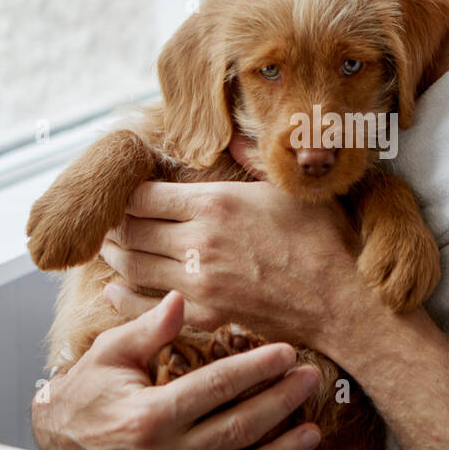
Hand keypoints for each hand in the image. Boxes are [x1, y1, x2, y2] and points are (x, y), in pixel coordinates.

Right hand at [31, 291, 322, 449]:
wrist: (57, 441)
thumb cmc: (88, 390)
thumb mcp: (112, 352)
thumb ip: (149, 329)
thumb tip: (181, 301)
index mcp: (148, 414)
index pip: (217, 386)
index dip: (256, 368)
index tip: (287, 353)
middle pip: (237, 429)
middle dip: (281, 403)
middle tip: (311, 381)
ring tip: (313, 432)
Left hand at [98, 139, 360, 347]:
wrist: (339, 301)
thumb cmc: (321, 240)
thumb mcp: (289, 189)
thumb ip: (254, 160)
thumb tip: (232, 136)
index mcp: (215, 202)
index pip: (145, 194)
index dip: (128, 194)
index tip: (127, 194)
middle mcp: (198, 240)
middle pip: (132, 229)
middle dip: (115, 224)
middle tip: (109, 222)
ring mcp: (198, 280)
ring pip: (134, 265)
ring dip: (115, 256)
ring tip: (110, 248)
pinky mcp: (205, 314)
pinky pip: (148, 306)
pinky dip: (123, 299)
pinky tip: (114, 289)